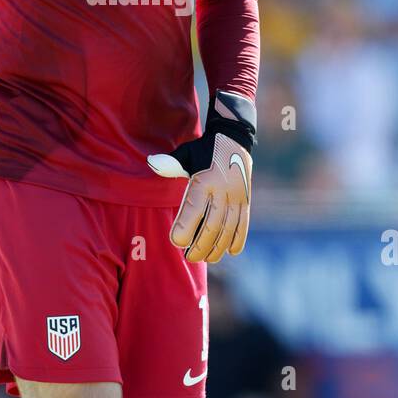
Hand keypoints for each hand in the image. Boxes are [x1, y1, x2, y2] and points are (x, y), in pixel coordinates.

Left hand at [147, 90, 254, 263]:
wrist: (234, 138)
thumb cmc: (203, 150)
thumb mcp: (186, 154)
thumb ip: (169, 163)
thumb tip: (151, 163)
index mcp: (205, 180)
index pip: (195, 208)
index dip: (185, 228)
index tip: (176, 241)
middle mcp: (223, 190)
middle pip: (212, 225)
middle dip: (200, 245)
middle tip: (189, 257)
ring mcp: (237, 196)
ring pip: (229, 229)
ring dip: (218, 247)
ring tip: (207, 259)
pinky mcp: (246, 200)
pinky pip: (243, 224)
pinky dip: (238, 239)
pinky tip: (230, 252)